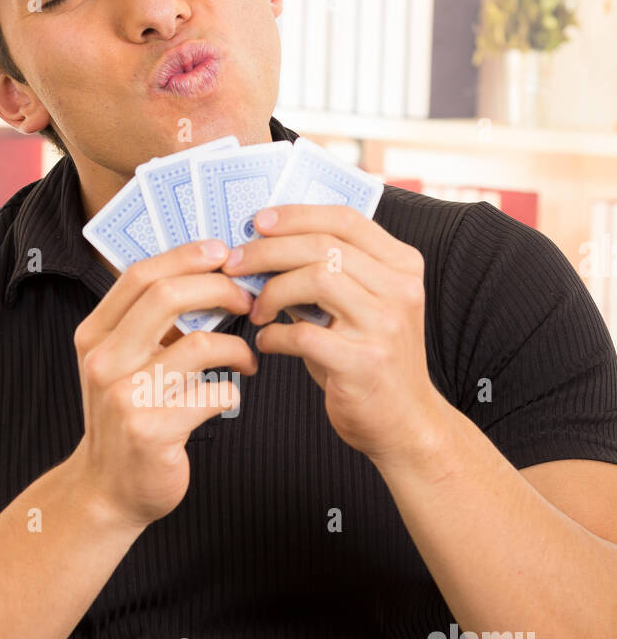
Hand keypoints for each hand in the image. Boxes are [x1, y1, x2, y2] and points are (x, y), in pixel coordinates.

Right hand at [71, 241, 255, 526]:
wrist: (108, 489)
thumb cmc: (127, 419)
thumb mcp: (122, 365)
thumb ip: (149, 326)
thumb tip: (206, 278)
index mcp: (95, 335)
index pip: (140, 276)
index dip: (186, 256)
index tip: (222, 252)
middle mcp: (104, 361)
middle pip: (167, 298)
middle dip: (219, 289)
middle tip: (248, 300)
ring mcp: (125, 397)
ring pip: (198, 345)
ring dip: (236, 347)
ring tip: (247, 358)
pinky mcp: (152, 431)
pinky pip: (212, 395)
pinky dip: (232, 391)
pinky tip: (230, 396)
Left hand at [222, 202, 445, 463]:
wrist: (404, 423)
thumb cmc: (371, 362)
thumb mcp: (363, 308)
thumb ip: (331, 276)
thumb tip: (269, 249)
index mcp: (402, 266)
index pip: (346, 220)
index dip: (297, 215)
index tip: (258, 222)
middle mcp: (400, 289)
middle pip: (324, 245)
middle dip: (269, 250)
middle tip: (235, 263)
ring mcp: (385, 325)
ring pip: (316, 279)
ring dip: (272, 291)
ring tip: (256, 310)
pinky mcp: (365, 362)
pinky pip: (304, 334)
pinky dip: (275, 335)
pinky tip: (267, 342)